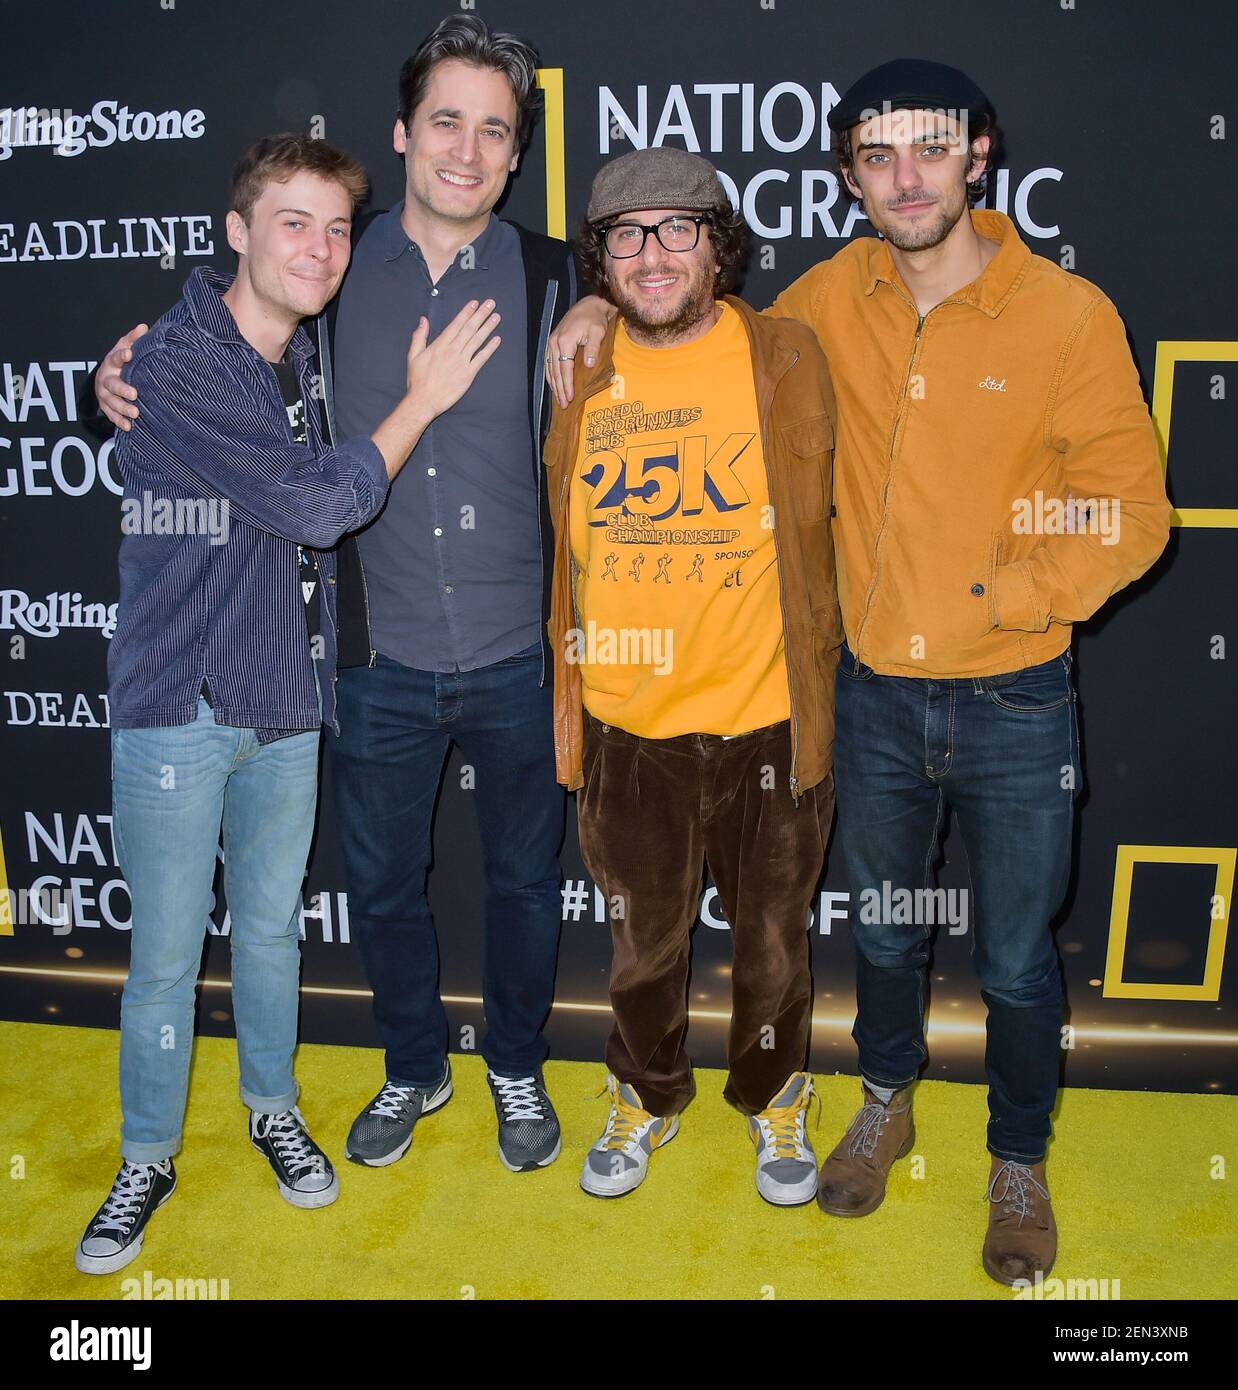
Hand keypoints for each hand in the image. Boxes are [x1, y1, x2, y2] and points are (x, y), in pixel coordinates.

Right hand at [96, 323, 148, 430]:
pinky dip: (119, 421)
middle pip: (112, 384)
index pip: (116, 357)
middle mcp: (105, 378)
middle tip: (134, 394)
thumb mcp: (125, 347)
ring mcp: (104, 394)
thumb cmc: (120, 362)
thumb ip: (133, 339)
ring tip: (135, 412)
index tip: (130, 354)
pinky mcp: (105, 406)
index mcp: (111, 362)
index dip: (122, 355)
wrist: (106, 376)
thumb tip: (144, 326)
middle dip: (122, 389)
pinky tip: (129, 426)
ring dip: (122, 408)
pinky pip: (111, 415)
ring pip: (111, 401)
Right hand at [403, 298, 500, 417]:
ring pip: (477, 341)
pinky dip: (489, 349)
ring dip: (488, 327)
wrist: (423, 401)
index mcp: (439, 345)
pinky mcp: (468, 375)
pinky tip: (497, 339)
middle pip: (469, 329)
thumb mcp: (413, 355)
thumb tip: (423, 319)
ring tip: (496, 317)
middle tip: (491, 303)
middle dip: (481, 314)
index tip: (475, 303)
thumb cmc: (417, 380)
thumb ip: (419, 336)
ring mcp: (461, 362)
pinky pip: (481, 359)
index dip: (466, 312)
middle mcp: (452, 351)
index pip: (456, 324)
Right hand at [546, 295, 614, 408]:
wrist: (590, 304)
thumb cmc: (595, 319)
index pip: (565, 368)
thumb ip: (593, 349)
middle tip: (563, 404)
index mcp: (564, 341)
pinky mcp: (552, 341)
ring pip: (550, 368)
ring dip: (553, 384)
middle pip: (555, 371)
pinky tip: (553, 384)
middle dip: (559, 389)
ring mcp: (551, 342)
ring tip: (558, 398)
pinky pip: (549, 362)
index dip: (567, 384)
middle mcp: (554, 342)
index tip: (569, 397)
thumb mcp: (598, 332)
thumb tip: (588, 365)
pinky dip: (550, 374)